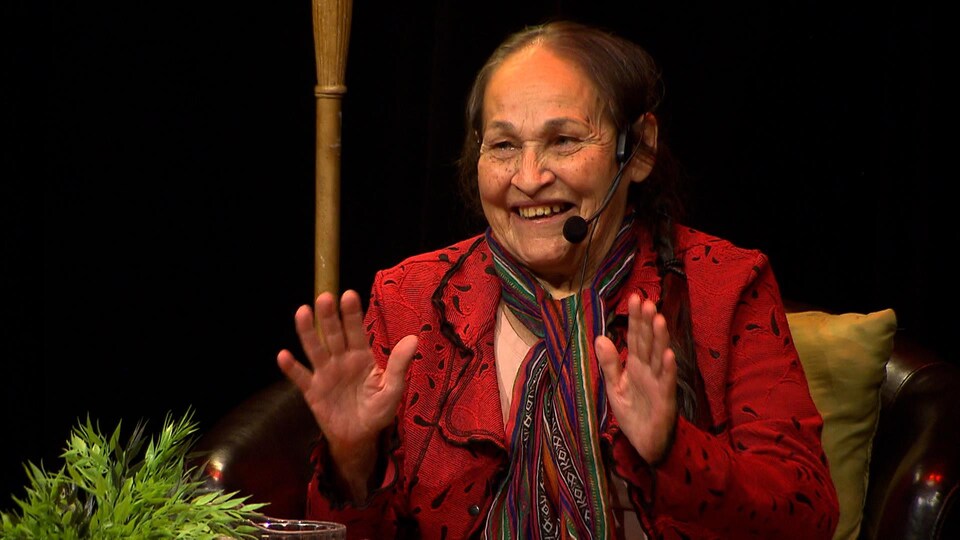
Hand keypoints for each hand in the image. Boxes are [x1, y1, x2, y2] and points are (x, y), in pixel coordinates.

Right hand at [277, 290, 417, 493]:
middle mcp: (341, 359)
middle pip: (333, 334)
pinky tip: (283, 356)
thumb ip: (399, 365)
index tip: (349, 295)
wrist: (359, 438)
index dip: (352, 314)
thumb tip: (413, 339)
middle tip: (325, 297)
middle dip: (329, 316)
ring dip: (307, 331)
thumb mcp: (392, 389)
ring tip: (302, 312)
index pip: (356, 331)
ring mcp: (325, 373)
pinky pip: (301, 377)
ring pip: (315, 348)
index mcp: (361, 356)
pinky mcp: (312, 391)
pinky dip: (291, 368)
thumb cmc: (377, 410)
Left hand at [595, 293, 677, 463]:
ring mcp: (659, 384)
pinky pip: (666, 382)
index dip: (635, 319)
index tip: (635, 297)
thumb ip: (609, 364)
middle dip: (647, 322)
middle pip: (648, 342)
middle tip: (646, 301)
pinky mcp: (665, 400)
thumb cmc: (634, 414)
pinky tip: (669, 354)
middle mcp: (649, 371)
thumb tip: (599, 337)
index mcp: (636, 366)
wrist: (646, 444)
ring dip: (659, 339)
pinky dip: (668, 368)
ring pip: (659, 357)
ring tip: (658, 319)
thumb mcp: (615, 388)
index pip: (635, 338)